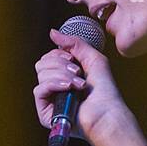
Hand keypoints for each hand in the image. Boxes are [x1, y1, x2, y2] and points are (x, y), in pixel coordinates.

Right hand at [33, 28, 127, 143]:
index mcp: (65, 75)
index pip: (49, 57)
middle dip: (61, 64)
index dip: (59, 54)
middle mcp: (56, 87)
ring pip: (41, 74)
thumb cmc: (105, 91)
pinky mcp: (45, 112)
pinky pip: (39, 89)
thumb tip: (52, 32)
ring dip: (63, 75)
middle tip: (78, 72)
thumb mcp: (92, 58)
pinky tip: (68, 88)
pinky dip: (54, 85)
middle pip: (42, 63)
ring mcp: (50, 99)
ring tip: (79, 84)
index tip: (75, 60)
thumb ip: (73, 43)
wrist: (107, 113)